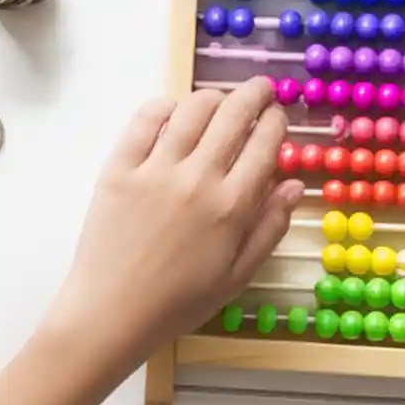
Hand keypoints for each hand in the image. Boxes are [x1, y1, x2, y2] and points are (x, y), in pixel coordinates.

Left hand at [48, 77, 302, 351]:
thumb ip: (268, 228)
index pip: (264, 144)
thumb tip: (293, 185)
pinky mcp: (119, 168)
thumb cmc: (179, 302)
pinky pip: (144, 121)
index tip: (277, 117)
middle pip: (234, 115)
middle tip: (259, 90)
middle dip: (254, 94)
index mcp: (231, 207)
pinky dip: (163, 106)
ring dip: (213, 96)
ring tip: (220, 99)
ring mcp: (155, 170)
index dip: (276, 121)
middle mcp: (197, 179)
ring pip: (192, 109)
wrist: (111, 314)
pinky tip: (173, 109)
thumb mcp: (237, 276)